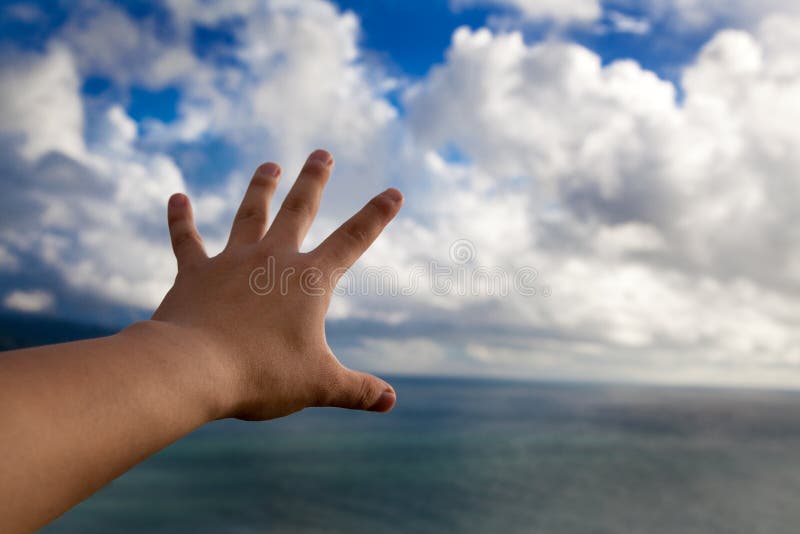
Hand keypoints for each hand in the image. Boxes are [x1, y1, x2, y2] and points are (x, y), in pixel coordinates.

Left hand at [151, 149, 401, 419]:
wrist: (193, 369)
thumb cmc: (261, 375)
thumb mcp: (319, 385)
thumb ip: (357, 390)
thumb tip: (391, 401)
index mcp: (309, 280)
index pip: (353, 240)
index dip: (376, 216)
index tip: (394, 191)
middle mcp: (273, 259)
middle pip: (298, 209)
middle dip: (314, 180)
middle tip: (322, 153)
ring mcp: (232, 261)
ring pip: (249, 214)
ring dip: (261, 188)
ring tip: (270, 166)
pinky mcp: (195, 273)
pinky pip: (186, 239)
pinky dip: (181, 218)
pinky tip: (176, 197)